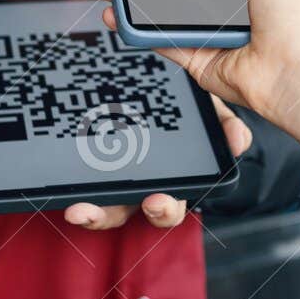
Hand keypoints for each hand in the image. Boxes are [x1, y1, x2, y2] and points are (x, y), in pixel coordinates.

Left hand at [63, 94, 251, 229]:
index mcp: (172, 181)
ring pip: (103, 207)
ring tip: (75, 210)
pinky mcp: (90, 167)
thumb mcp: (208, 112)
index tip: (155, 202)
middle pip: (125, 213)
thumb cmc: (188, 108)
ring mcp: (116, 179)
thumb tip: (238, 139)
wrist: (160, 83)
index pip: (168, 206)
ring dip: (91, 213)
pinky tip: (60, 191)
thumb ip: (224, 124)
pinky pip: (80, 183)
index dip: (163, 210)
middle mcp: (142, 187)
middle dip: (109, 215)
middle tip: (92, 211)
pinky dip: (71, 190)